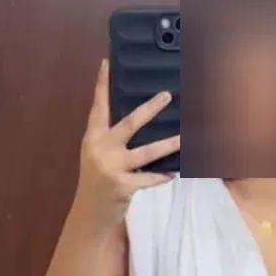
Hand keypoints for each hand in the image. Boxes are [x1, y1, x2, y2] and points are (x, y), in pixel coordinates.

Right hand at [74, 60, 179, 230]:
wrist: (90, 212)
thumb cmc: (98, 180)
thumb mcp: (98, 154)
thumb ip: (111, 138)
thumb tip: (140, 119)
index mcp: (93, 137)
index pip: (98, 106)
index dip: (102, 84)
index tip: (107, 62)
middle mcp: (101, 149)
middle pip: (129, 124)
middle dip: (149, 109)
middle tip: (167, 95)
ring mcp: (112, 167)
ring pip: (146, 152)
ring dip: (168, 144)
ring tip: (185, 137)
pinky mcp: (123, 186)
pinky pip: (149, 178)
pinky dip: (162, 175)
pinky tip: (174, 172)